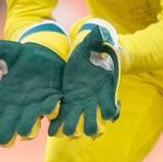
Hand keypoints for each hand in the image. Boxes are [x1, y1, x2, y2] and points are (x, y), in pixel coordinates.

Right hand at [0, 37, 64, 145]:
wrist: (47, 54)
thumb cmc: (21, 57)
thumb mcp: (3, 50)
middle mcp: (13, 112)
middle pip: (2, 139)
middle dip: (5, 132)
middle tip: (9, 115)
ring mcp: (33, 111)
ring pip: (26, 134)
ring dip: (28, 126)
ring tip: (31, 109)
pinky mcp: (51, 104)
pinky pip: (51, 117)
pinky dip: (50, 111)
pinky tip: (50, 101)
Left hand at [50, 19, 121, 137]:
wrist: (82, 57)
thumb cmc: (91, 50)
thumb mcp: (93, 44)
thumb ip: (96, 40)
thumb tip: (98, 31)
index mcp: (105, 91)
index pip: (110, 108)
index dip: (109, 112)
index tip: (105, 112)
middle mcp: (94, 103)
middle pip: (95, 125)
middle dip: (89, 127)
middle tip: (79, 126)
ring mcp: (81, 107)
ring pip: (79, 127)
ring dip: (73, 130)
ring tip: (65, 129)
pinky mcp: (67, 106)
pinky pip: (63, 121)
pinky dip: (58, 126)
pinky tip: (52, 129)